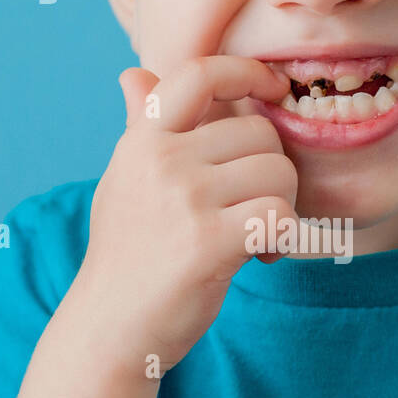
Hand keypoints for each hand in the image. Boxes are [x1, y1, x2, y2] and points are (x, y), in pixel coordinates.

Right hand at [69, 56, 299, 377]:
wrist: (110, 326)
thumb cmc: (126, 250)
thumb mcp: (124, 178)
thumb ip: (140, 125)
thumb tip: (133, 74)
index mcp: (142, 139)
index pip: (199, 73)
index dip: (246, 71)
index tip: (274, 88)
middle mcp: (160, 160)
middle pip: (259, 133)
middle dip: (271, 172)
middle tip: (250, 211)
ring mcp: (183, 199)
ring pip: (278, 173)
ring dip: (281, 208)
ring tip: (252, 238)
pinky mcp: (209, 242)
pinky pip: (281, 217)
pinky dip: (287, 238)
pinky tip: (262, 257)